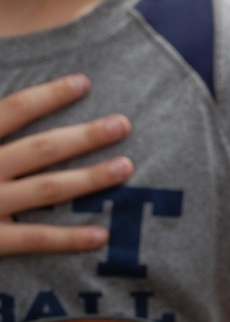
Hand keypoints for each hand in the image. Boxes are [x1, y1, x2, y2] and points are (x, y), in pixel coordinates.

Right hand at [0, 74, 132, 254]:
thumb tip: (12, 111)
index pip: (11, 111)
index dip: (48, 95)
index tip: (84, 82)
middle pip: (40, 148)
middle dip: (85, 135)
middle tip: (124, 124)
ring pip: (46, 189)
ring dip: (90, 178)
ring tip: (126, 166)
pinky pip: (34, 239)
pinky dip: (69, 238)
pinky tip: (101, 234)